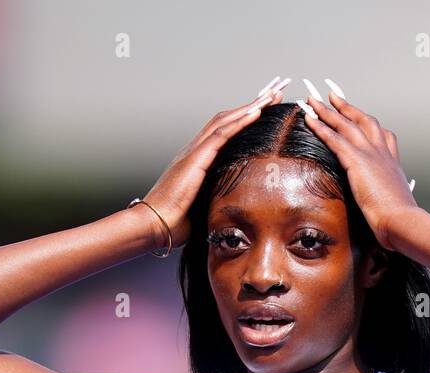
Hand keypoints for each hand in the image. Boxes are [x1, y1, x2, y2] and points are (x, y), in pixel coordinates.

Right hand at [137, 77, 290, 247]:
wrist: (153, 225)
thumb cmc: (175, 222)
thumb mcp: (205, 207)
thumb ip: (220, 198)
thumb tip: (239, 207)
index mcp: (198, 160)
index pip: (226, 130)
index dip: (246, 117)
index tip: (267, 108)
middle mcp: (195, 150)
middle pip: (228, 118)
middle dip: (253, 103)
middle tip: (276, 91)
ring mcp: (193, 152)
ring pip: (226, 120)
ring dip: (251, 105)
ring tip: (272, 94)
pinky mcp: (194, 160)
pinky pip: (221, 135)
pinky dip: (240, 121)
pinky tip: (256, 112)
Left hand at [296, 81, 418, 250]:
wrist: (401, 220)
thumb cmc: (398, 219)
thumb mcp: (395, 203)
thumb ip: (388, 197)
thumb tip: (385, 204)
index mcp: (392, 161)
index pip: (382, 135)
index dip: (368, 123)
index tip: (360, 115)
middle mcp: (382, 152)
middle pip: (363, 120)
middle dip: (346, 107)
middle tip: (332, 95)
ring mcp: (370, 153)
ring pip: (346, 124)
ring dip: (327, 111)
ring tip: (313, 100)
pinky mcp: (357, 160)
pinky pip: (334, 138)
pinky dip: (321, 126)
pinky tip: (309, 118)